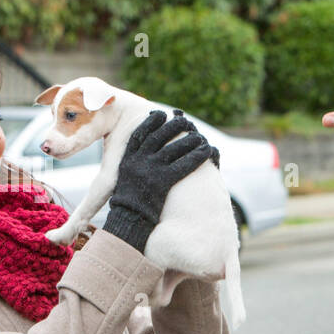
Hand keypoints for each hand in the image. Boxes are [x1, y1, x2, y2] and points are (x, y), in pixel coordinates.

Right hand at [104, 110, 216, 252]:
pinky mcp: (162, 181)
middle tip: (185, 121)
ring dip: (190, 140)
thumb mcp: (126, 179)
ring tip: (200, 135)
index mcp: (127, 159)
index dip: (151, 122)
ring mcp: (150, 170)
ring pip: (173, 148)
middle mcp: (138, 161)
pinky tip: (207, 151)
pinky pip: (183, 164)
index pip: (139, 134)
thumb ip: (134, 165)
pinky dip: (197, 156)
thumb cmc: (130, 203)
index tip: (160, 113)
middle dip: (173, 126)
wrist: (129, 220)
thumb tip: (148, 155)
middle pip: (158, 136)